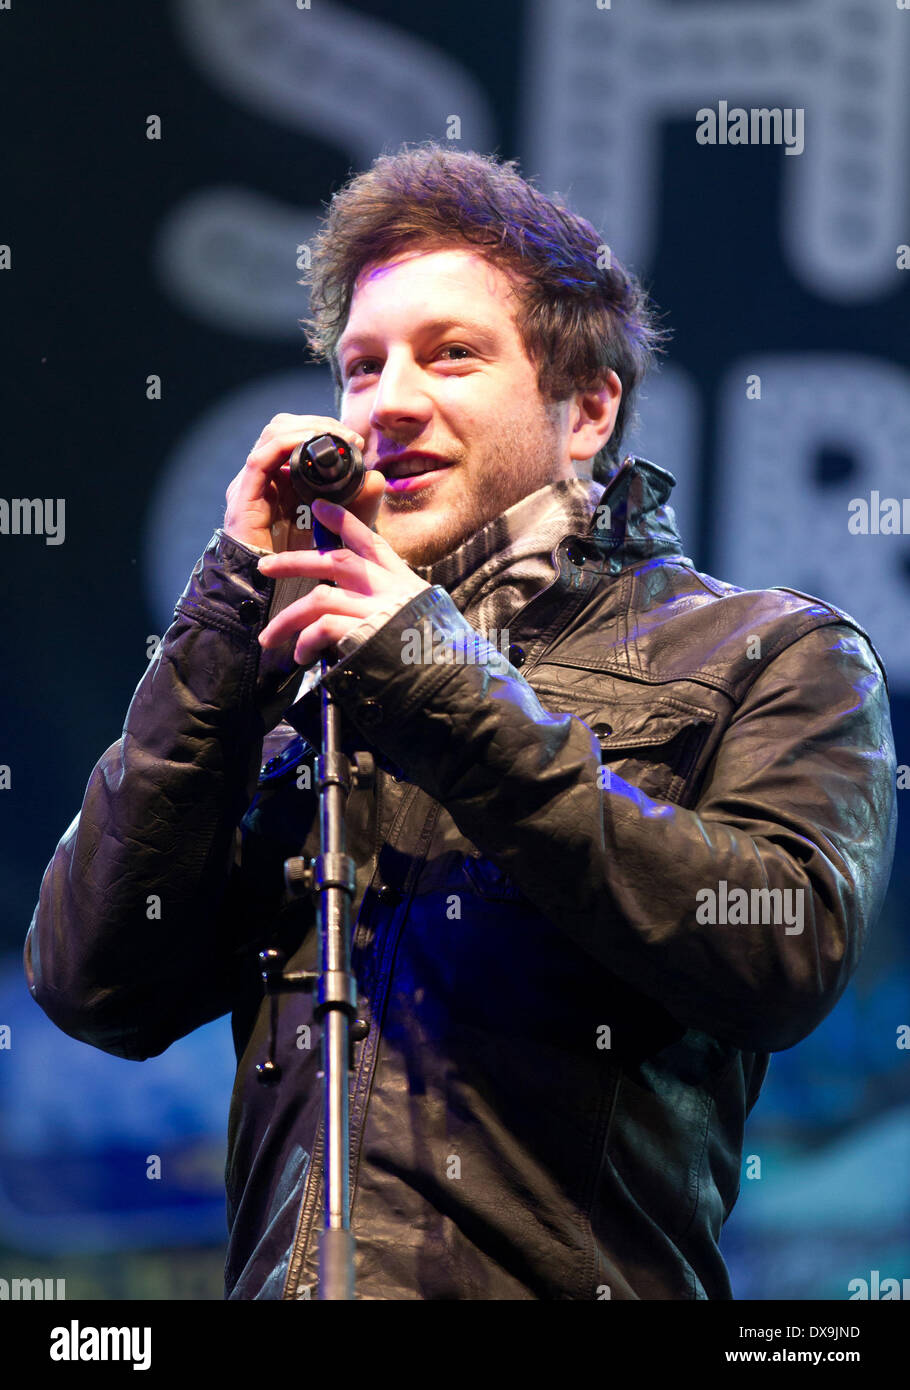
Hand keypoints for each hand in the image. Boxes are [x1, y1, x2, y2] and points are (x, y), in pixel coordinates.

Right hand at [224, 414, 376, 553]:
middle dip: (317, 424)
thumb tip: (376, 476)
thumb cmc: (303, 565)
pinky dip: (288, 444)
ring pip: (273, 435)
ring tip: (335, 439)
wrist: (273, 594)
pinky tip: (311, 447)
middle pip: (282, 428)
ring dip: (307, 430)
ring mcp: (250, 485)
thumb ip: (358, 504)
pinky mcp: (243, 496)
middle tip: (347, 436)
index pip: (296, 436)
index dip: (323, 429)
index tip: (353, 440)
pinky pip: (262, 458)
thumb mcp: (341, 527)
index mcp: (282, 479)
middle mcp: (264, 478)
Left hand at [257, 497, 431, 666]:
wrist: (451, 670)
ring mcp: (375, 609)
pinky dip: (306, 642)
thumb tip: (366, 605)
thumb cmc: (436, 647)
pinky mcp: (364, 633)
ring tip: (269, 637)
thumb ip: (394, 601)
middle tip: (266, 566)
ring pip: (319, 598)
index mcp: (400, 579)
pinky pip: (323, 628)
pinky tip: (301, 655)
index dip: (344, 520)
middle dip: (295, 561)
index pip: (370, 540)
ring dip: (288, 617)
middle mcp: (387, 588)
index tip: (320, 507)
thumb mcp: (421, 611)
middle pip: (335, 561)